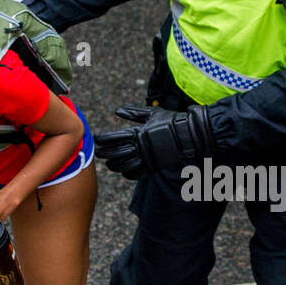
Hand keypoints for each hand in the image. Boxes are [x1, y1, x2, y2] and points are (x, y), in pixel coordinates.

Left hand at [94, 104, 214, 179]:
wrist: (188, 134)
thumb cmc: (171, 121)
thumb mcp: (152, 113)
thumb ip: (133, 113)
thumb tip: (117, 110)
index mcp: (138, 132)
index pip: (113, 138)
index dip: (102, 139)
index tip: (97, 139)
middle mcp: (140, 146)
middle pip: (114, 153)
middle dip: (104, 153)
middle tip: (98, 153)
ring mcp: (147, 158)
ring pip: (123, 166)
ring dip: (113, 166)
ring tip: (109, 164)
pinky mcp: (153, 167)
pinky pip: (136, 174)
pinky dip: (127, 174)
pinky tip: (123, 171)